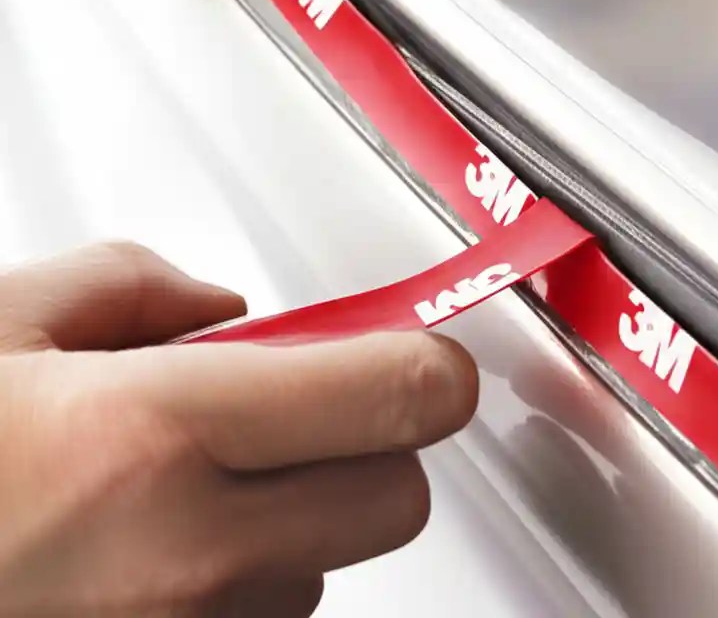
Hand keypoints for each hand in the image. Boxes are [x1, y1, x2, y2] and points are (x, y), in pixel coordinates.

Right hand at [0, 242, 478, 615]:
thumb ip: (126, 290)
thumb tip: (220, 307)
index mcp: (148, 434)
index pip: (399, 394)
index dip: (429, 366)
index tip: (421, 353)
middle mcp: (186, 557)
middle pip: (396, 497)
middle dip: (366, 447)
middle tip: (298, 415)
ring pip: (326, 571)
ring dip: (289, 525)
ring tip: (170, 497)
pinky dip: (238, 589)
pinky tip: (145, 560)